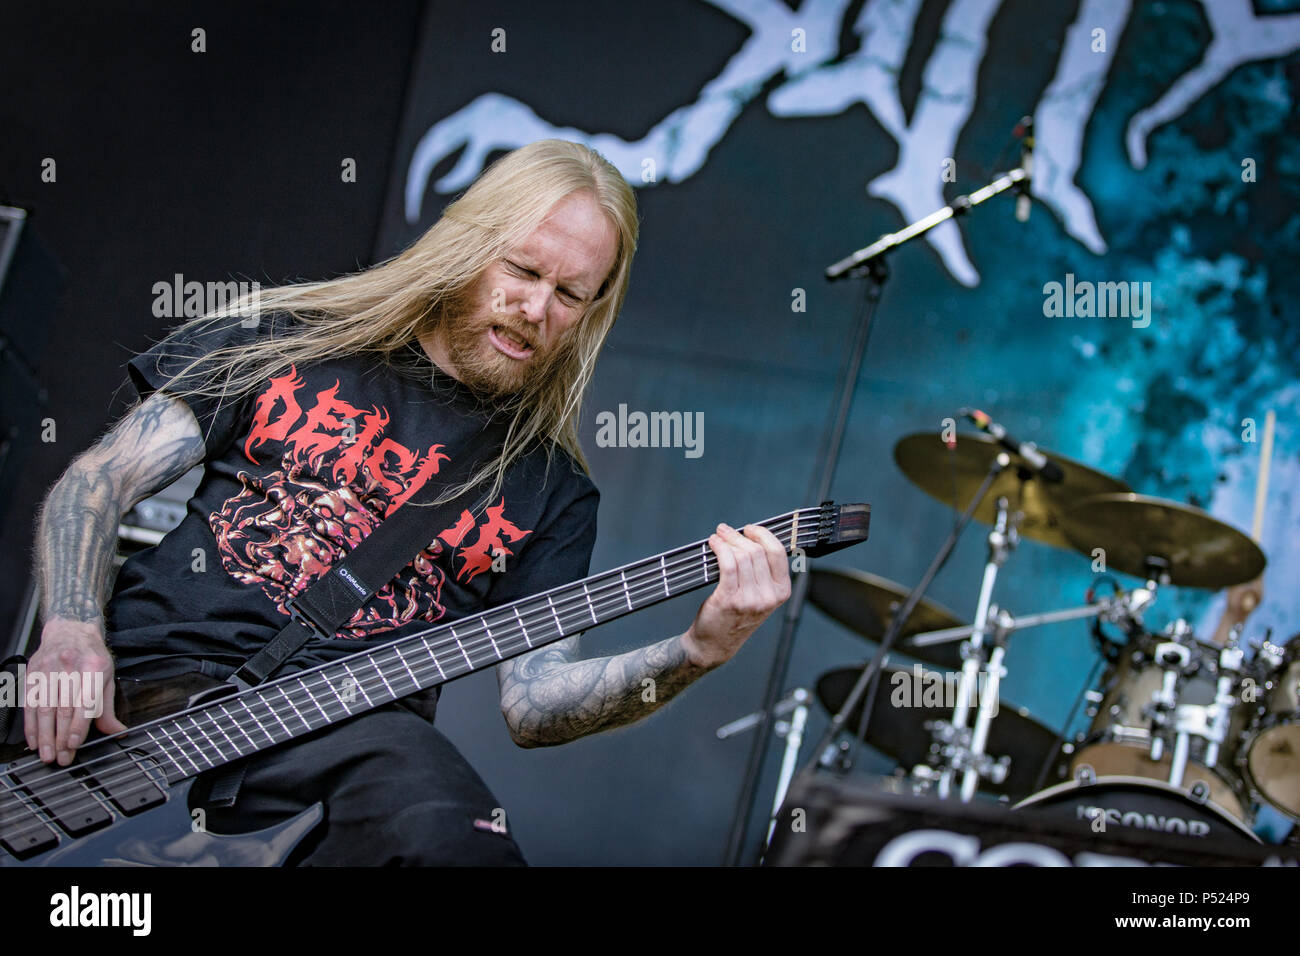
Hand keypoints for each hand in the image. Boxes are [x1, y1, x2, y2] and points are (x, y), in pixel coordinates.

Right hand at [24, 619, 126, 764]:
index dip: (78, 725)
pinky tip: (34, 740)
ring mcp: (49, 669)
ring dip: (44, 735)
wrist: (70, 629)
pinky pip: (30, 703)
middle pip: (63, 708)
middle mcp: (70, 667)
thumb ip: (108, 707)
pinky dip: (31, 725)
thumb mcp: (107, 676)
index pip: (85, 701)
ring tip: (47, 754)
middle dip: (61, 736)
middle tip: (61, 757)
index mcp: (94, 666)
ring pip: (44, 708)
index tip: (73, 744)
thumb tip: (117, 732)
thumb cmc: (91, 655)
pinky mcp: (33, 673)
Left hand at [682, 523, 791, 669]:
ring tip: (718, 537)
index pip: (778, 553)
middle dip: (739, 536)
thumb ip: (763, 572)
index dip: (763, 535)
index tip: (750, 529)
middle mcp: (769, 597)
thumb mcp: (760, 597)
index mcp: (781, 592)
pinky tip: (714, 545)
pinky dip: (719, 549)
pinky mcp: (730, 599)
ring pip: (742, 556)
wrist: (715, 644)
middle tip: (726, 531)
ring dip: (727, 540)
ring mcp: (750, 599)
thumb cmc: (735, 617)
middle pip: (757, 551)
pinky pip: (727, 565)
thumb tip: (751, 539)